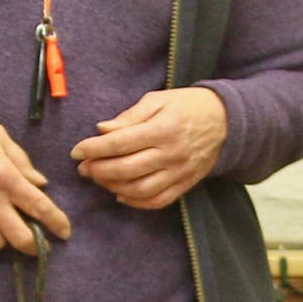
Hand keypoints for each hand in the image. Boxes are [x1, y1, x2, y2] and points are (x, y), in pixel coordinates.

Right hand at [0, 107, 70, 252]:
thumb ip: (21, 161)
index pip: (39, 207)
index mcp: (6, 177)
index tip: (64, 232)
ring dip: (3, 237)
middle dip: (33, 245)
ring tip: (2, 225)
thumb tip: (39, 183)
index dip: (56, 223)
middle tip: (37, 242)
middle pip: (20, 238)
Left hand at [71, 87, 227, 209]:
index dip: (93, 149)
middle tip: (83, 168)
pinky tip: (121, 194)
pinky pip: (157, 201)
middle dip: (98, 170)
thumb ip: (129, 116)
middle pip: (126, 169)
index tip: (76, 151)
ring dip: (113, 187)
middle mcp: (171, 153)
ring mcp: (179, 172)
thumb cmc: (187, 105)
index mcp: (163, 128)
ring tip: (99, 178)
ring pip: (140, 189)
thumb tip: (101, 130)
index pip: (120, 143)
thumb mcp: (158, 99)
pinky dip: (136, 202)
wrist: (226, 121)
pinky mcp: (185, 185)